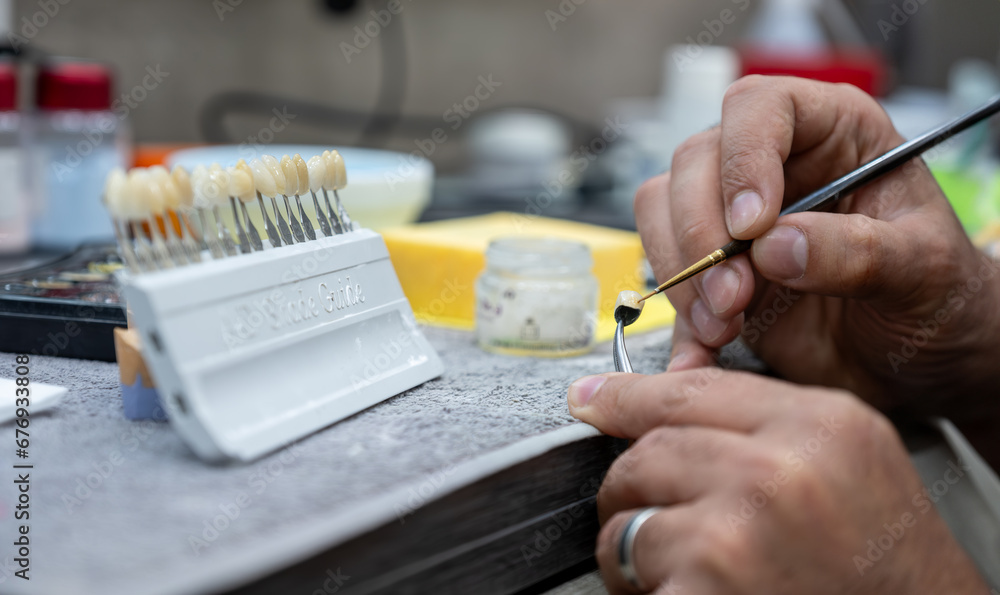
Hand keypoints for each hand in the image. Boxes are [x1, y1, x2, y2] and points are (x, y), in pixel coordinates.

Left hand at [567, 371, 987, 593]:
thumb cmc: (883, 566)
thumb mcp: (848, 462)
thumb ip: (764, 425)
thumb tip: (655, 414)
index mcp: (818, 427)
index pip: (691, 391)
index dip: (626, 397)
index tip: (590, 401)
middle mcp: (777, 472)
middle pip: (648, 453)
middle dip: (632, 488)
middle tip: (652, 517)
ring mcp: (736, 533)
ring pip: (626, 517)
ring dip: (633, 548)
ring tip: (682, 570)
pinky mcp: (704, 589)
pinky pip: (631, 573)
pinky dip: (643, 590)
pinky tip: (686, 594)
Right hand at [636, 75, 999, 420]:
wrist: (921, 362)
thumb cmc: (938, 297)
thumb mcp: (924, 271)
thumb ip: (859, 252)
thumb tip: (776, 247)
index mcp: (835, 134)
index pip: (762, 107)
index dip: (744, 158)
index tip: (751, 225)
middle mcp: (776, 165)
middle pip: (696, 162)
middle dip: (702, 233)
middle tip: (733, 295)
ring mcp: (735, 217)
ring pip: (663, 210)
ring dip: (683, 273)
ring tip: (725, 323)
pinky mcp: (715, 269)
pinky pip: (667, 275)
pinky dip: (677, 319)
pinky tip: (704, 351)